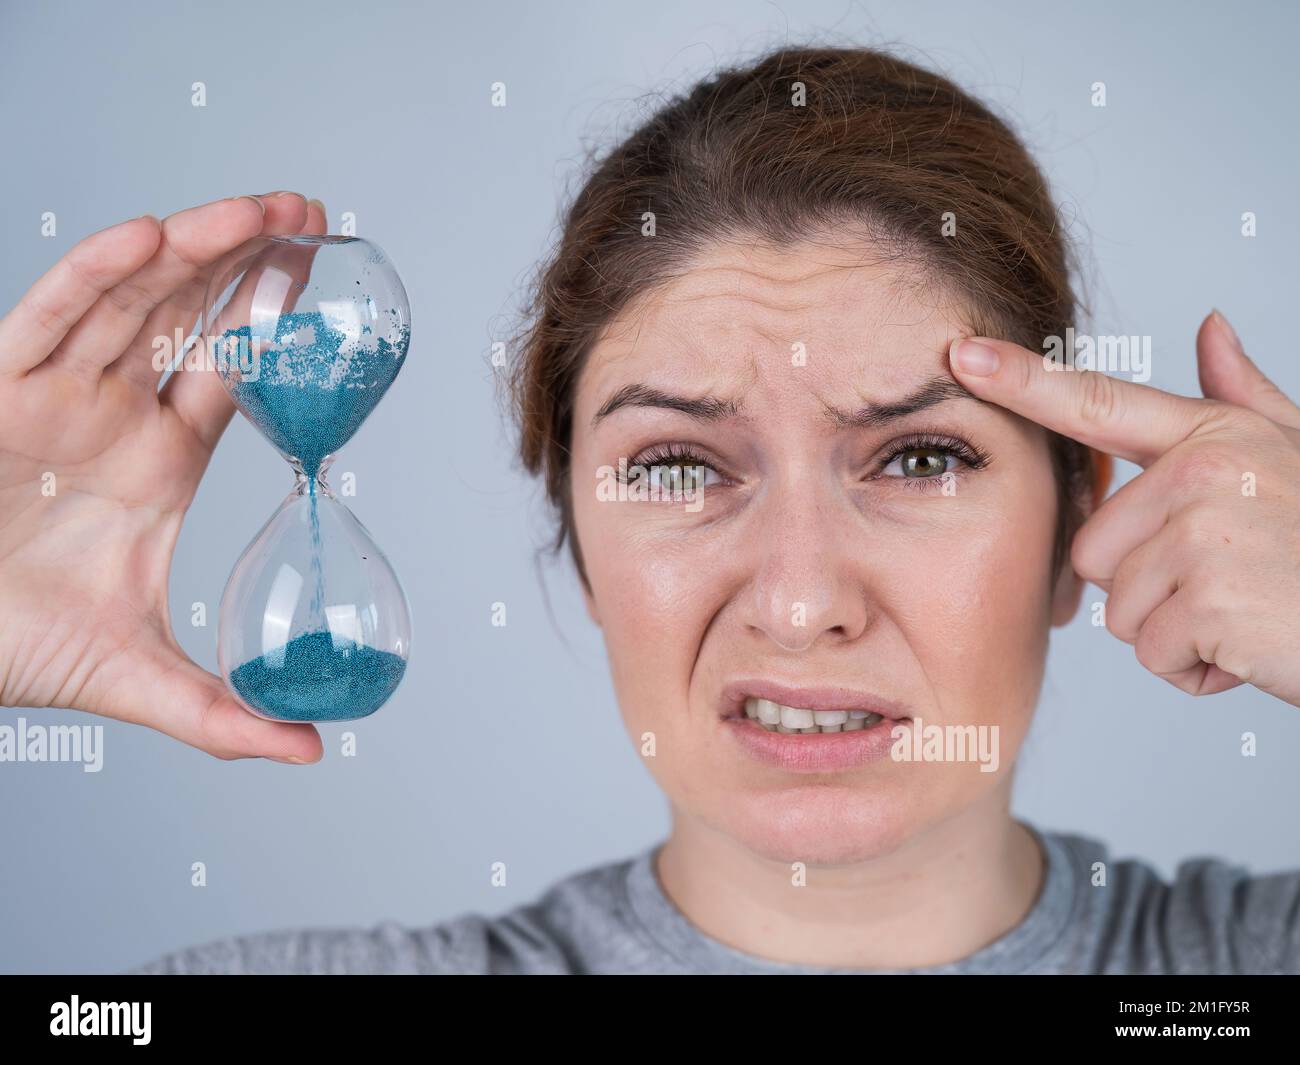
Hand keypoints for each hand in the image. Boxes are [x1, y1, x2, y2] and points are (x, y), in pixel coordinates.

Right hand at [0, 193, 327, 760]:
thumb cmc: (16, 646)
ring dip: (193, 249)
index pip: (231, 368)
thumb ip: (224, 715)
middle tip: (311, 215)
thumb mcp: (139, 680)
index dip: (274, 319)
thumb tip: (311, 751)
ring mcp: (56, 394)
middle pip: (191, 314)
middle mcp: (114, 412)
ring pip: (132, 300)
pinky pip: (45, 320)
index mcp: (160, 458)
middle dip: (248, 260)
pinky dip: (92, 277)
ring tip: (259, 209)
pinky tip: (148, 237)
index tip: (323, 273)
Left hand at [948, 310, 1299, 706]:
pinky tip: (1248, 648)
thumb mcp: (1296, 457)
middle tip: (1228, 584)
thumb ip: (1244, 397)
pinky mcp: (1205, 598)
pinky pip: (1149, 651)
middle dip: (1149, 586)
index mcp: (1213, 435)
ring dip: (1173, 630)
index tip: (960, 355)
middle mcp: (1201, 471)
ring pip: (1117, 606)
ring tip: (1244, 613)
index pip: (1098, 403)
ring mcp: (1202, 532)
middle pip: (1092, 549)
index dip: (1023, 380)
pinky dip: (1194, 668)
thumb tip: (1208, 327)